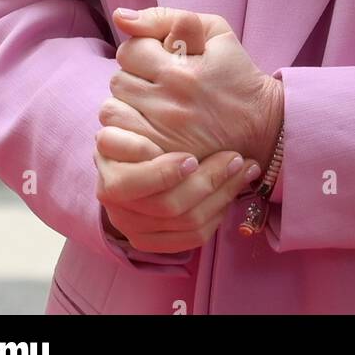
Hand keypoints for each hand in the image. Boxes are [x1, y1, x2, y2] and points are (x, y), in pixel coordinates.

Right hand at [94, 125, 261, 253]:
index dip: (163, 173)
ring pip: (186, 221)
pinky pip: (193, 237)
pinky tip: (233, 189)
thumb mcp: (144, 114)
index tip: (192, 158)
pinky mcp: (153, 241)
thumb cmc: (148, 125)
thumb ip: (149, 113)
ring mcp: (132, 226)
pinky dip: (219, 212)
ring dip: (223, 193)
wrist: (143, 152)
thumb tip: (175, 116)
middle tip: (235, 157)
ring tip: (246, 167)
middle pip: (166, 205)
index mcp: (108, 168)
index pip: (129, 183)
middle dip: (208, 180)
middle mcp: (114, 202)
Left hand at [104, 8, 284, 171]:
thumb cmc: (237, 73)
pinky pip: (120, 142)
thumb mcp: (215, 31)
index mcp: (180, 70)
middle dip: (133, 77)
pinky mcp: (160, 158)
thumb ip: (167, 18)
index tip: (160, 58)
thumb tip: (120, 16)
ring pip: (112, 112)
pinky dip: (127, 131)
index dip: (141, 51)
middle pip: (118, 81)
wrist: (262, 124)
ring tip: (149, 104)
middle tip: (156, 82)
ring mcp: (162, 134)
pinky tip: (147, 125)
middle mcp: (167, 104)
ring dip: (126, 104)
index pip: (129, 51)